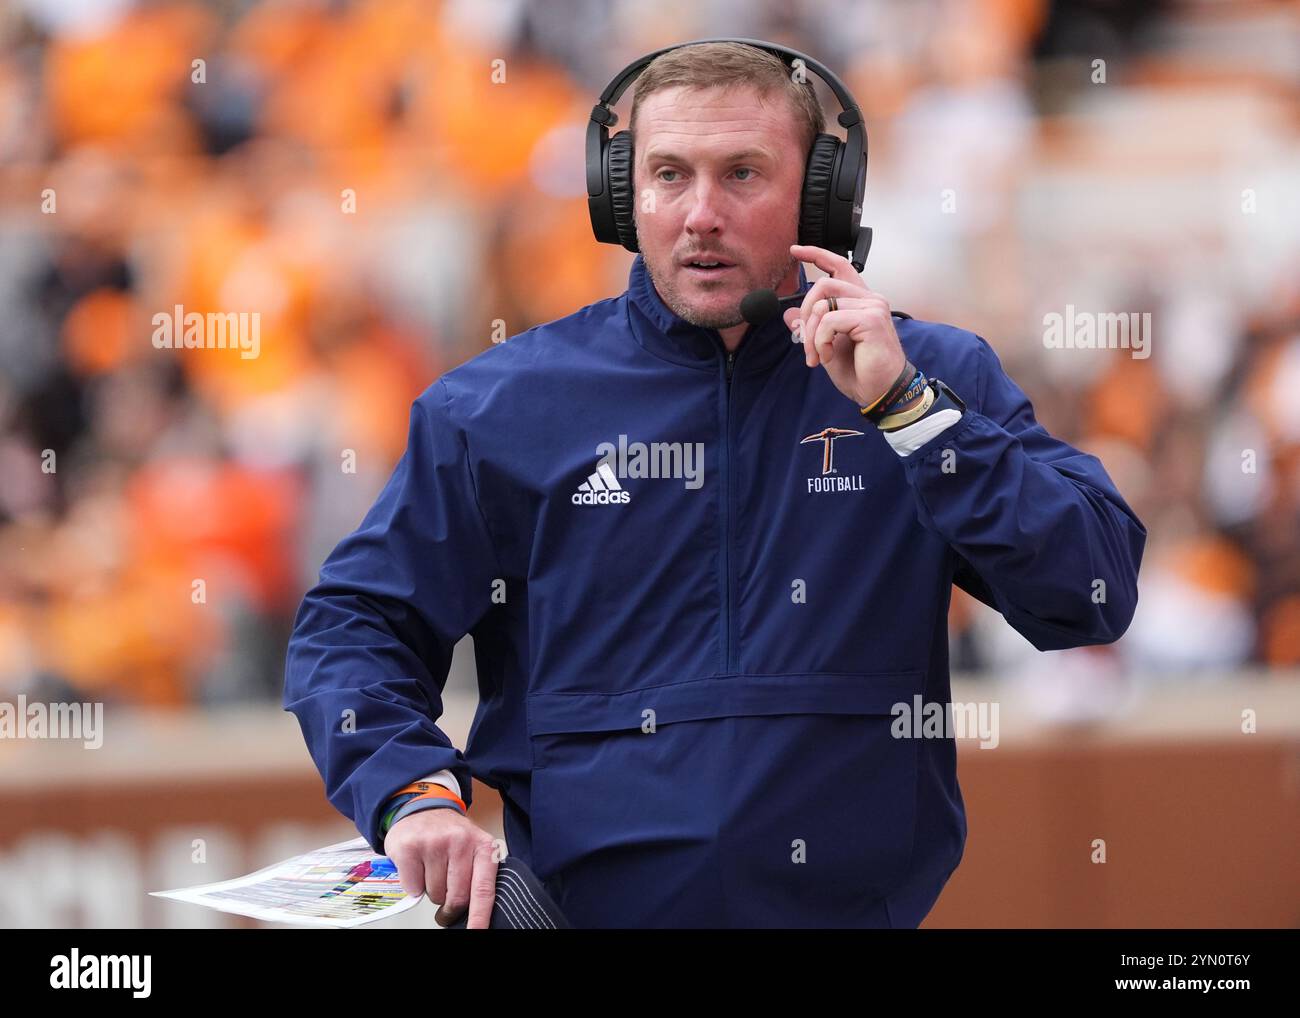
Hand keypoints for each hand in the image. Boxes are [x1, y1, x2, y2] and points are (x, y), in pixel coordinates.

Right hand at [384, 807, 499, 927]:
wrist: (422, 807)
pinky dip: (414, 887)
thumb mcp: (474, 848)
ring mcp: (434, 843)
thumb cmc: (450, 835)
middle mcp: (461, 842)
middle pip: (457, 898)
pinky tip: (417, 869)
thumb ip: (478, 876)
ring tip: (432, 872)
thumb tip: (475, 915)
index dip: (480, 917)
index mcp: (483, 846)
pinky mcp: (410, 847)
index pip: (484, 890)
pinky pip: (413, 888)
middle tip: (446, 906)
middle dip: (450, 909)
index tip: (477, 933)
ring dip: (431, 892)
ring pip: (434, 894)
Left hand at [782, 243, 907, 408]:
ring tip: (816, 355)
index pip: (839, 267)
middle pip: (823, 285)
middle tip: (804, 342)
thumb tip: (789, 315)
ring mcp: (873, 307)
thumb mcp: (827, 347)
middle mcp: (870, 299)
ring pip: (823, 305)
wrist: (880, 392)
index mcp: (861, 302)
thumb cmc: (862, 372)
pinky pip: (829, 321)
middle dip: (805, 314)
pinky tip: (827, 356)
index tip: (796, 251)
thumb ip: (811, 328)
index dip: (816, 255)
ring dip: (811, 333)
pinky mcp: (871, 320)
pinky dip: (820, 341)